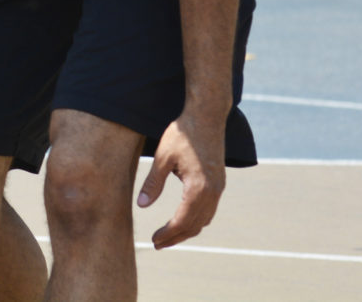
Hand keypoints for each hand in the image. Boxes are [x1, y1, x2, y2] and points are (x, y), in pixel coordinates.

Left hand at [136, 112, 226, 248]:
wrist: (206, 116)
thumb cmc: (182, 134)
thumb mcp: (162, 157)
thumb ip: (153, 183)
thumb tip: (142, 205)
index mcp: (198, 188)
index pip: (182, 221)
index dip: (167, 233)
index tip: (154, 240)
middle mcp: (213, 192)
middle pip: (195, 225)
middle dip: (176, 237)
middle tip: (158, 244)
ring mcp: (219, 188)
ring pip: (205, 219)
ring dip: (187, 230)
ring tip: (169, 236)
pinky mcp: (219, 182)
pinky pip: (210, 209)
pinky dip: (197, 219)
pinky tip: (185, 219)